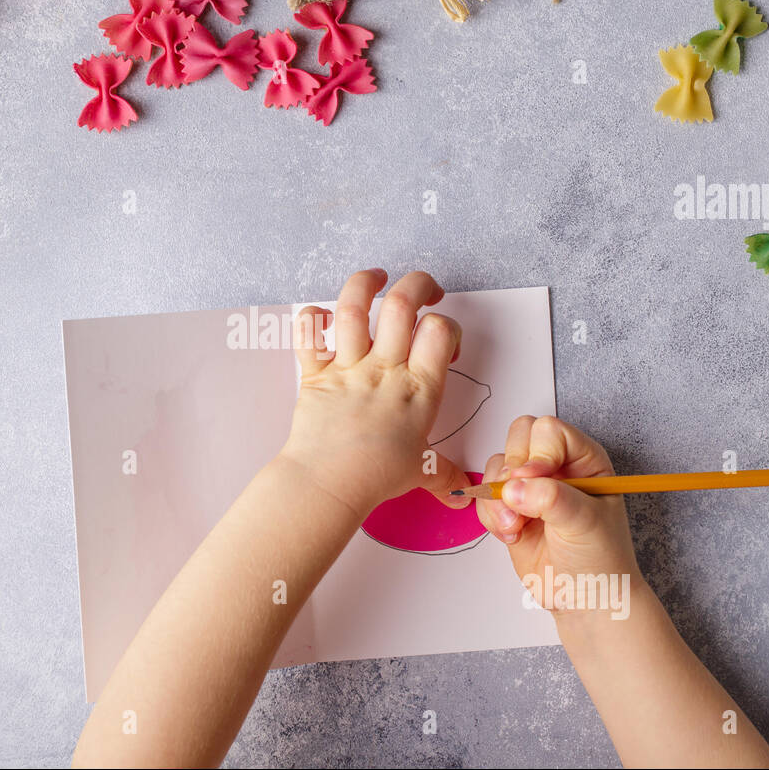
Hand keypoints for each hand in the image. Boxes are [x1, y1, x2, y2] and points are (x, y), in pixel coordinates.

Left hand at [279, 269, 471, 516]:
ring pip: (354, 307)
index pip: (440, 332)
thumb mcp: (420, 472)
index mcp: (419, 390)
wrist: (327, 484)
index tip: (441, 339)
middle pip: (403, 304)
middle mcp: (385, 370)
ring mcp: (348, 368)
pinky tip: (320, 315)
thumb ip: (443, 475)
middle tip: (423, 289)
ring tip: (375, 277)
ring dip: (364, 282)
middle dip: (417, 284)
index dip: (446, 325)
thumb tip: (461, 493)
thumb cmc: (375, 478)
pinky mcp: (314, 374)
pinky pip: (308, 334)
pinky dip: (311, 316)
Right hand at [476, 416, 639, 612]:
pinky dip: (490, 515)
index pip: (550, 431)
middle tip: (522, 500)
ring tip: (517, 526)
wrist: (584, 599)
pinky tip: (512, 535)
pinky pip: (484, 495)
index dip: (539, 453)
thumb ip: (551, 498)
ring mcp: (530, 487)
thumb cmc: (600, 560)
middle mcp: (556, 467)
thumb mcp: (585, 523)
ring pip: (496, 466)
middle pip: (518, 437)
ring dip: (499, 498)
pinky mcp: (509, 508)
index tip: (538, 481)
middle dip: (513, 470)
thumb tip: (514, 486)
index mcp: (584, 460)